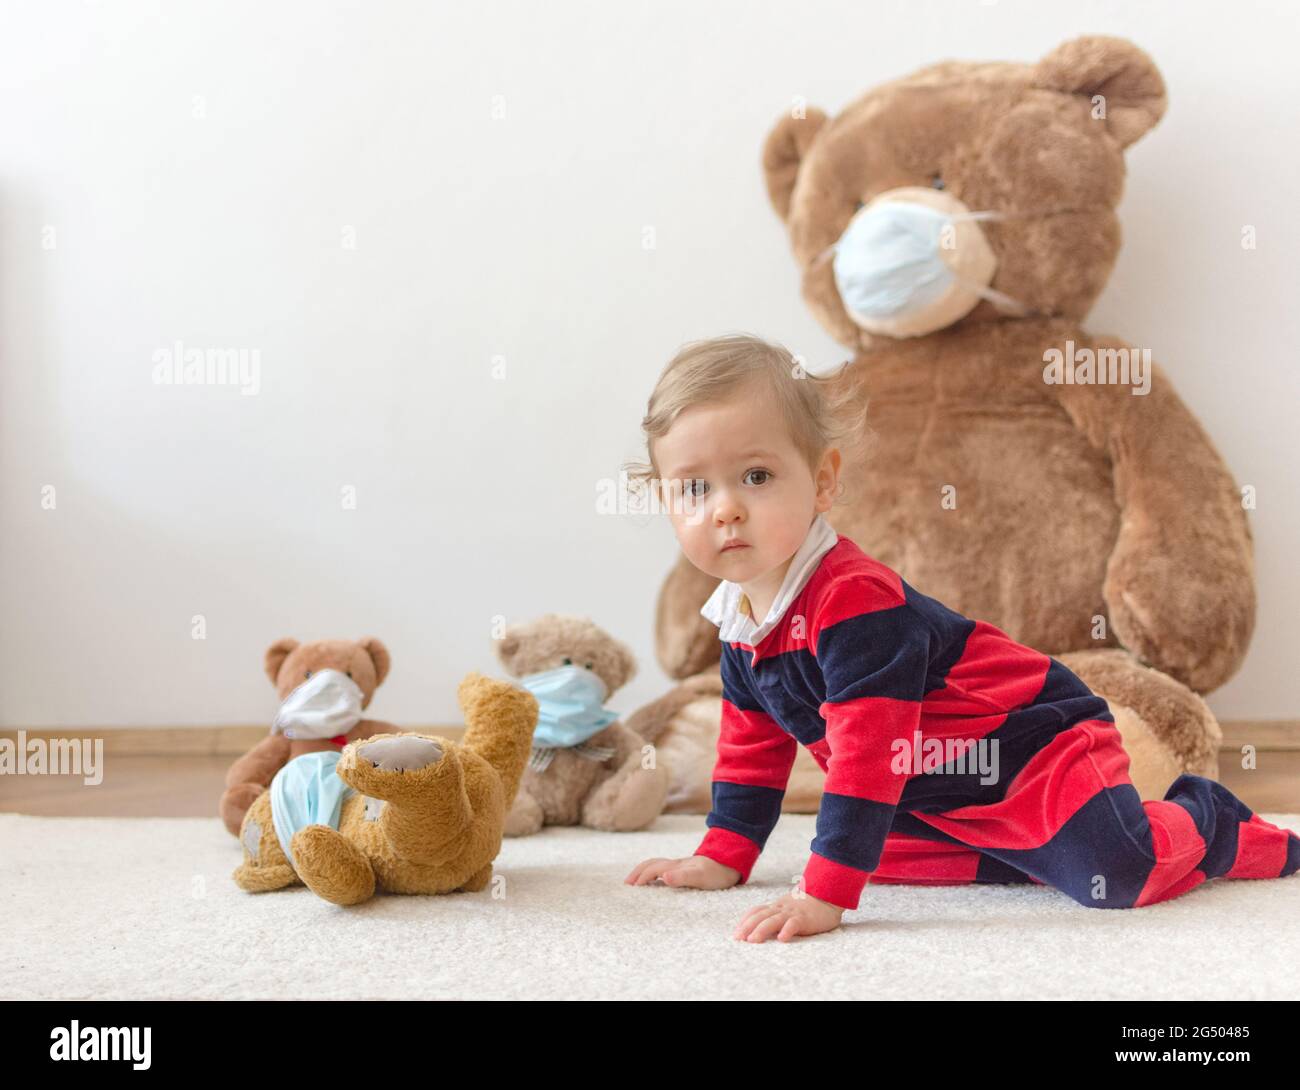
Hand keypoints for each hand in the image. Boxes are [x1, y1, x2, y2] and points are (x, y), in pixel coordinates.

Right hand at [624, 855, 740, 889]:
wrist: (730, 863)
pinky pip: (663, 868)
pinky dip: (653, 873)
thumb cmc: (716, 873)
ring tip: (635, 882)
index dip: (641, 877)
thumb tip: (664, 877)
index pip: (652, 869)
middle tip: (626, 884)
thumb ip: (682, 877)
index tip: (631, 889)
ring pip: (656, 865)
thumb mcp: (700, 877)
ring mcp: (679, 865)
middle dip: (637, 872)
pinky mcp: (684, 869)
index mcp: (675, 866)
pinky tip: (655, 881)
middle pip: (651, 864)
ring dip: (643, 871)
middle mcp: (675, 864)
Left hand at [734, 889, 843, 942]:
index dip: (744, 921)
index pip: (756, 911)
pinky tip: (782, 938)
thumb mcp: (787, 907)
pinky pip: (794, 923)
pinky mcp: (805, 918)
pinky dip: (787, 930)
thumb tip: (760, 928)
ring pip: (773, 920)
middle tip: (737, 939)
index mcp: (776, 906)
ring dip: (761, 930)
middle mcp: (781, 908)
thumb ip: (775, 915)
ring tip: (752, 941)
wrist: (827, 895)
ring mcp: (792, 912)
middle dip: (747, 927)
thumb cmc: (807, 905)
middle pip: (760, 916)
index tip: (735, 932)